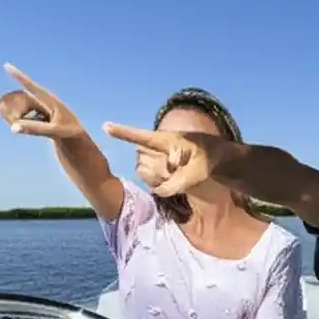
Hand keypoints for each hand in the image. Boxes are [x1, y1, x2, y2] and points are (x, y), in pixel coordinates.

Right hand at [0, 63, 84, 138]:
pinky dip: (27, 123)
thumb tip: (13, 128)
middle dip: (19, 113)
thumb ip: (35, 129)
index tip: (7, 65)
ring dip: (23, 119)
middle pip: (23, 102)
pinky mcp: (40, 112)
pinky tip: (44, 126)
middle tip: (36, 124)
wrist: (77, 135)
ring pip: (24, 110)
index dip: (19, 76)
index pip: (31, 85)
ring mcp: (42, 105)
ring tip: (46, 126)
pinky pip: (26, 117)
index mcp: (49, 98)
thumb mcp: (54, 131)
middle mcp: (44, 99)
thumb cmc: (69, 131)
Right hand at [102, 122, 233, 196]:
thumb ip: (180, 180)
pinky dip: (162, 185)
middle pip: (144, 161)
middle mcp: (155, 149)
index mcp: (165, 139)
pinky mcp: (157, 172)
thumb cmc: (207, 156)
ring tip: (178, 172)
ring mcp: (155, 160)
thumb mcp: (199, 168)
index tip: (105, 126)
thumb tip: (158, 191)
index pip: (141, 136)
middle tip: (179, 166)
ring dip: (160, 177)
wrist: (213, 158)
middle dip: (160, 169)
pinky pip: (151, 183)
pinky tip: (174, 181)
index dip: (123, 133)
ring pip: (145, 173)